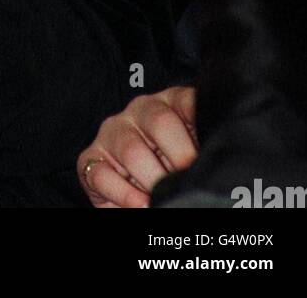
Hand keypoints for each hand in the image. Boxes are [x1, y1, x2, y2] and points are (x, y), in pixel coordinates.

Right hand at [77, 86, 197, 207]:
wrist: (137, 191)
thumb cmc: (169, 170)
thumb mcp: (189, 155)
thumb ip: (201, 149)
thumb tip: (216, 163)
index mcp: (169, 104)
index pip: (187, 101)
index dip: (200, 124)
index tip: (208, 153)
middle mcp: (138, 111)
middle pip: (159, 121)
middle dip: (179, 156)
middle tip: (188, 179)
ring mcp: (112, 133)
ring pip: (131, 150)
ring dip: (153, 181)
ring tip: (164, 198)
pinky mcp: (89, 159)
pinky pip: (102, 175)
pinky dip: (125, 195)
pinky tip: (142, 205)